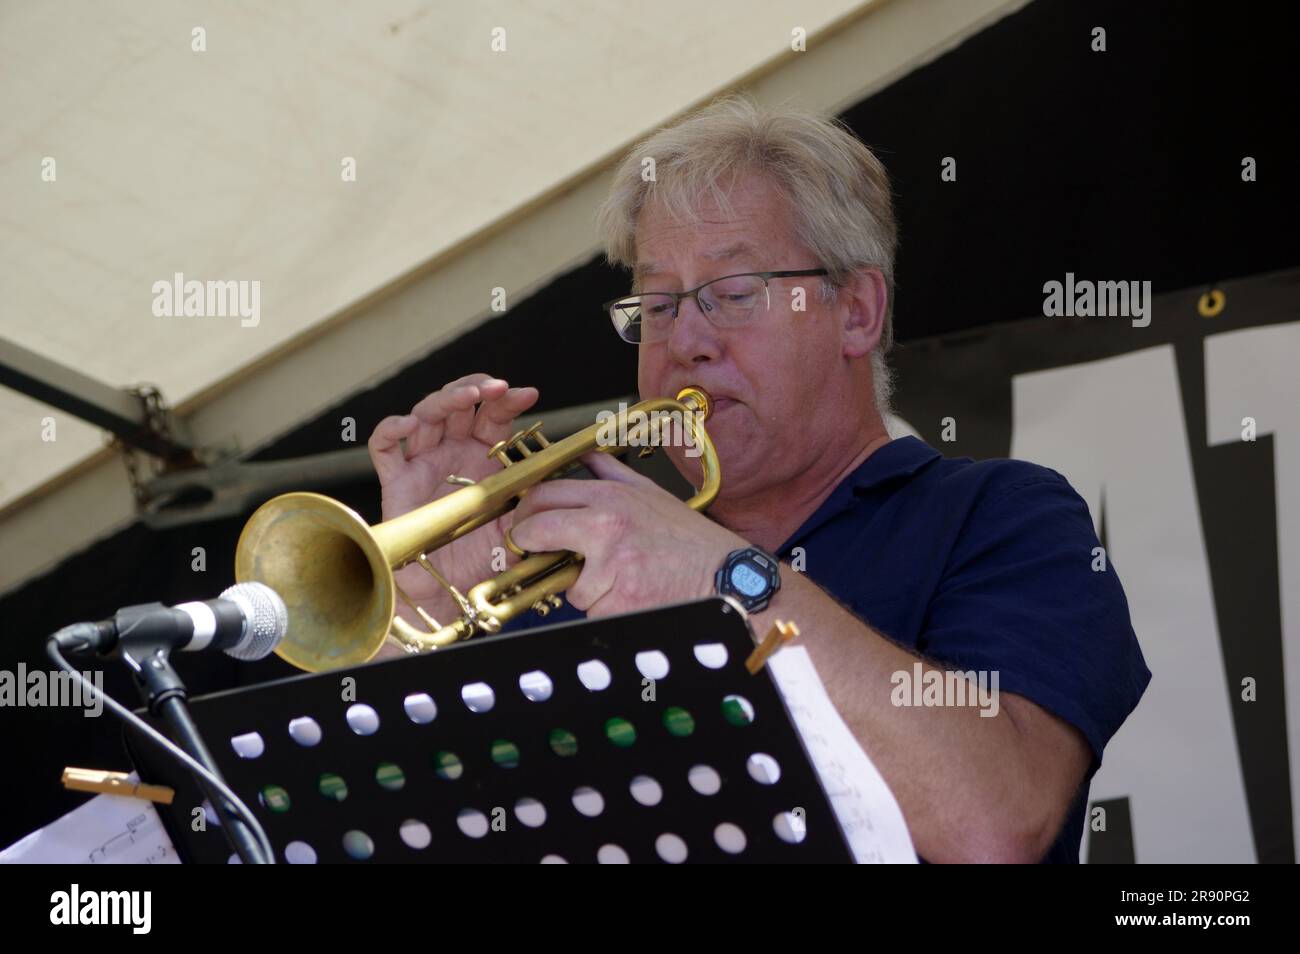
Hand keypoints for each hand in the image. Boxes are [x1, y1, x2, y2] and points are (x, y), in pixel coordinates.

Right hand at [367, 373, 538, 618]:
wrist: (450, 594)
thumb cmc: (483, 559)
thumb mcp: (520, 524)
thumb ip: (536, 499)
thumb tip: (566, 477)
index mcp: (483, 457)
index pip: (494, 415)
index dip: (508, 400)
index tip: (529, 395)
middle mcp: (452, 453)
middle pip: (459, 404)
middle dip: (477, 388)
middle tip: (497, 388)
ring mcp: (423, 465)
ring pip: (425, 414)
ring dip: (446, 399)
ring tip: (467, 396)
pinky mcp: (396, 483)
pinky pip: (384, 448)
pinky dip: (392, 429)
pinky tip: (409, 423)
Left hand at [507, 451, 745, 617]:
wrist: (727, 579)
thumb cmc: (692, 543)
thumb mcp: (652, 495)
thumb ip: (612, 474)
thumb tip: (587, 456)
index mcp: (612, 498)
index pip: (544, 495)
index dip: (526, 512)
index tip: (525, 524)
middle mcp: (606, 527)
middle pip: (536, 530)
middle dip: (528, 544)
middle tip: (537, 552)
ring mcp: (609, 566)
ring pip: (566, 582)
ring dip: (584, 588)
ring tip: (621, 579)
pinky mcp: (615, 602)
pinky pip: (591, 610)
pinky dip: (605, 609)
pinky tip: (632, 597)